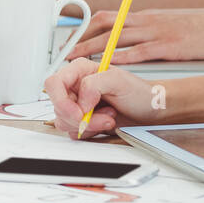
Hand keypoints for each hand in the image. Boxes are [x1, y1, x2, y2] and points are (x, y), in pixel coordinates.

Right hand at [44, 57, 160, 137]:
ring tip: (108, 117)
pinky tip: (104, 122)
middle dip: (80, 117)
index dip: (61, 100)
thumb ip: (93, 85)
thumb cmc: (138, 92)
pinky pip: (72, 130)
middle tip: (103, 117)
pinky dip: (89, 131)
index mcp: (78, 71)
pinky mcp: (81, 119)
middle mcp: (74, 87)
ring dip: (88, 125)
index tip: (79, 113)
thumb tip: (80, 100)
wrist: (150, 109)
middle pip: (58, 106)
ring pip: (63, 120)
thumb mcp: (119, 81)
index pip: (53, 83)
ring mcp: (76, 104)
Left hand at [66, 8, 203, 62]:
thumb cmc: (195, 28)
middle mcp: (145, 21)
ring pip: (116, 37)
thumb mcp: (165, 24)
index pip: (106, 18)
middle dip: (82, 37)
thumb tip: (126, 40)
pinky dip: (121, 56)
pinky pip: (140, 50)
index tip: (70, 39)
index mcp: (143, 17)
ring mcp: (156, 32)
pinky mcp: (168, 46)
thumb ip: (145, 30)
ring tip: (74, 58)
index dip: (85, 28)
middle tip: (64, 51)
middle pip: (104, 25)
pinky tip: (107, 63)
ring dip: (92, 47)